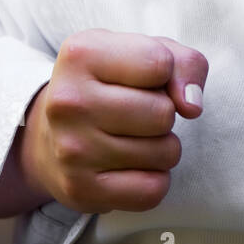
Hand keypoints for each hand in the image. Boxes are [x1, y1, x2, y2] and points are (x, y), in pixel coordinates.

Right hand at [19, 29, 208, 214]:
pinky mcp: (80, 190)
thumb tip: (192, 105)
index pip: (160, 63)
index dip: (165, 73)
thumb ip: (184, 63)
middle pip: (164, 113)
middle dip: (165, 113)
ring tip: (134, 137)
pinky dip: (155, 180)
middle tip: (139, 113)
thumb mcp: (144, 52)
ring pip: (165, 152)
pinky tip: (131, 167)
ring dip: (162, 147)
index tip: (144, 78)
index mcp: (81, 54)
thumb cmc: (110, 85)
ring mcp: (71, 150)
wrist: (51, 136)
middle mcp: (69, 101)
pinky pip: (153, 190)